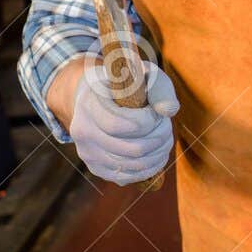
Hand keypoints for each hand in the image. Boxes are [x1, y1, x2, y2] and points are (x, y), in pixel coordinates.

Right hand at [70, 53, 178, 184]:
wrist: (95, 97)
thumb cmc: (123, 83)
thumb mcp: (140, 74)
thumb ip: (158, 87)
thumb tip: (169, 111)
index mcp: (88, 104)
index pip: (120, 126)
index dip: (148, 123)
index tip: (158, 113)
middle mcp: (82, 132)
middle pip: (130, 149)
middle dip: (158, 139)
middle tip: (167, 126)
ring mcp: (87, 153)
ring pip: (131, 165)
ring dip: (158, 154)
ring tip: (165, 138)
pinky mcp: (97, 168)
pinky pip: (127, 177)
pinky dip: (149, 168)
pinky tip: (158, 153)